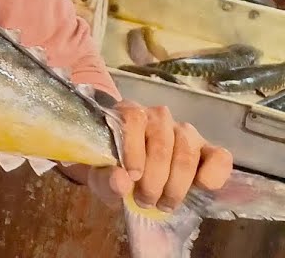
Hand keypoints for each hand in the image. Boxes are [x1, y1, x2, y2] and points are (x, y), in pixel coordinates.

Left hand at [86, 102, 232, 211]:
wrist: (130, 172)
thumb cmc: (112, 168)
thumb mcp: (99, 175)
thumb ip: (104, 178)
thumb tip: (121, 181)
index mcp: (127, 113)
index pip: (133, 119)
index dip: (134, 150)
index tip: (132, 177)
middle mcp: (158, 117)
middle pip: (162, 143)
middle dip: (154, 179)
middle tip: (145, 201)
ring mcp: (185, 131)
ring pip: (187, 151)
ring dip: (177, 184)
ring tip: (164, 204)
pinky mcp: (207, 149)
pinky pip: (219, 156)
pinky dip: (214, 173)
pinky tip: (202, 187)